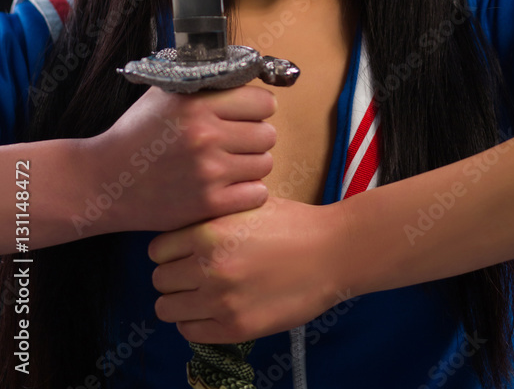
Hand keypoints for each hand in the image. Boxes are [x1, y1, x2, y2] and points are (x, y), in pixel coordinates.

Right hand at [81, 84, 276, 234]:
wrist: (104, 181)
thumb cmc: (136, 133)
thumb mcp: (165, 93)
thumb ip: (204, 81)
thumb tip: (243, 71)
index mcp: (197, 104)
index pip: (263, 101)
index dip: (256, 107)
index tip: (244, 114)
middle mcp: (206, 136)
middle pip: (268, 134)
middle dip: (255, 136)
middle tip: (236, 141)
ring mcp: (208, 172)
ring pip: (264, 164)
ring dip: (251, 164)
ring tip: (228, 163)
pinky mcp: (208, 204)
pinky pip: (257, 194)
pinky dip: (247, 191)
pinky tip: (228, 186)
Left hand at [148, 196, 348, 342]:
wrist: (331, 252)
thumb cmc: (291, 223)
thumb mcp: (246, 205)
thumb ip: (210, 216)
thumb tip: (178, 226)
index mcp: (208, 233)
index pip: (157, 250)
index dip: (169, 249)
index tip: (182, 250)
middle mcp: (208, 268)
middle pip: (159, 280)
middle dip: (173, 275)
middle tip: (192, 271)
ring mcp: (221, 302)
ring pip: (167, 309)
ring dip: (180, 300)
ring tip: (200, 292)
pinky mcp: (236, 328)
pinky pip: (190, 332)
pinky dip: (196, 321)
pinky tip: (214, 308)